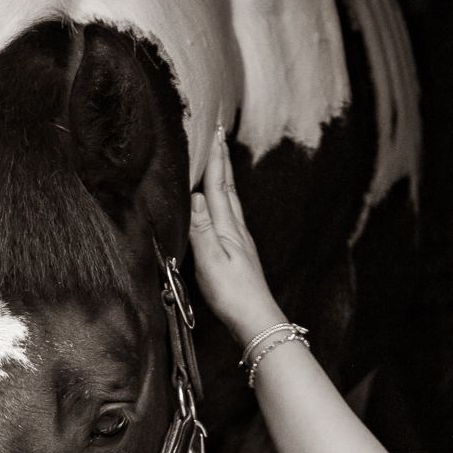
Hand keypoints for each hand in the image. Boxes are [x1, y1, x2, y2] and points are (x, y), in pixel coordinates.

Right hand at [188, 124, 281, 344]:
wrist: (256, 320)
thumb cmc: (232, 294)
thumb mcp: (211, 260)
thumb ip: (201, 228)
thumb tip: (196, 195)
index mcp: (227, 227)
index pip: (219, 185)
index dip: (216, 158)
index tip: (215, 131)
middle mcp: (236, 229)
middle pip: (228, 188)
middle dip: (223, 160)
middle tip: (219, 135)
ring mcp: (240, 242)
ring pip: (231, 201)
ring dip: (225, 178)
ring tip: (221, 163)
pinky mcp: (240, 254)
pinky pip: (230, 217)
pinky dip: (225, 201)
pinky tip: (223, 207)